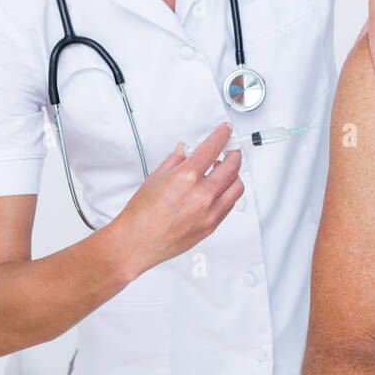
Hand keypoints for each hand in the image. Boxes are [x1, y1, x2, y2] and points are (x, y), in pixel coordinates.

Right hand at [107, 122, 244, 280]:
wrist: (136, 243)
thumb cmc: (141, 215)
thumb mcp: (155, 178)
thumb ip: (175, 160)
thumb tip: (184, 150)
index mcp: (186, 178)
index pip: (213, 148)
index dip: (223, 135)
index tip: (226, 130)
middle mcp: (202, 194)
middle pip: (232, 166)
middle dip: (234, 153)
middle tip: (230, 148)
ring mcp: (210, 212)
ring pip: (237, 186)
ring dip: (234, 174)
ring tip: (224, 170)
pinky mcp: (212, 225)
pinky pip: (231, 204)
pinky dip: (229, 192)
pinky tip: (220, 189)